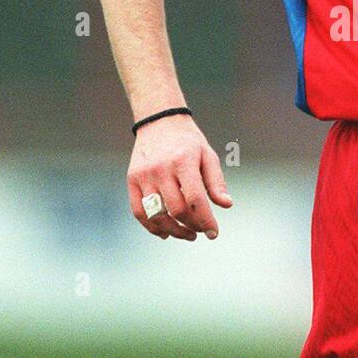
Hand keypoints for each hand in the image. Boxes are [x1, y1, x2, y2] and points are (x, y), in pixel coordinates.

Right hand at [127, 116, 233, 239]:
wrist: (160, 122)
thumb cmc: (188, 142)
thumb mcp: (208, 155)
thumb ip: (216, 182)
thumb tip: (226, 205)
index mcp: (183, 161)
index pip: (195, 199)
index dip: (206, 220)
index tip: (214, 233)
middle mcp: (161, 169)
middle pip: (177, 209)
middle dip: (192, 226)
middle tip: (201, 231)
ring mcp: (143, 175)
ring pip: (157, 215)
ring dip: (174, 231)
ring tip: (187, 235)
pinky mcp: (132, 180)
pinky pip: (139, 211)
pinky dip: (152, 227)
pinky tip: (166, 233)